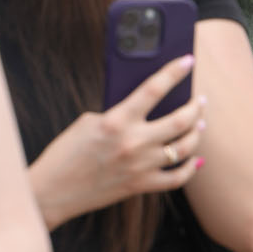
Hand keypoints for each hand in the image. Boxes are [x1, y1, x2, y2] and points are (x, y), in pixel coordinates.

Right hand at [30, 55, 204, 228]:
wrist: (52, 191)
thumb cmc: (66, 152)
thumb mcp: (89, 122)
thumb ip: (120, 113)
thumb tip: (148, 108)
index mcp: (116, 120)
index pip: (154, 88)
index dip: (175, 71)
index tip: (188, 60)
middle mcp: (133, 143)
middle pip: (180, 120)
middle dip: (196, 106)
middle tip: (200, 99)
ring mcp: (140, 166)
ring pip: (185, 147)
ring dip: (197, 132)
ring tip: (200, 123)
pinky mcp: (140, 186)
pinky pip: (177, 178)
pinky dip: (190, 168)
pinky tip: (195, 158)